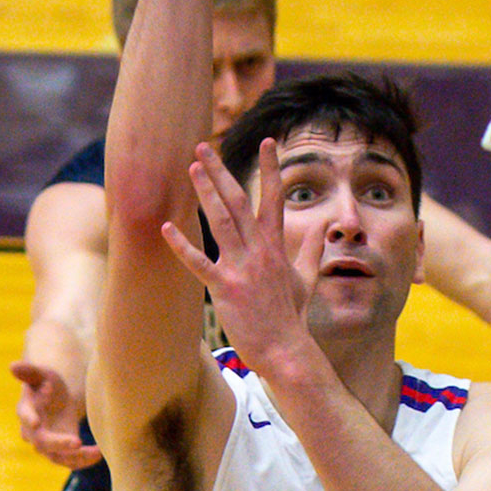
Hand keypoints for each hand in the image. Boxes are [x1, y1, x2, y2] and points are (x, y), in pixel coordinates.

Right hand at [11, 361, 102, 469]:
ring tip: (96, 452)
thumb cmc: (47, 382)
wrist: (57, 398)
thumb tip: (12, 366)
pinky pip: (69, 461)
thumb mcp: (42, 373)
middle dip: (58, 443)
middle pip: (42, 442)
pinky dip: (84, 460)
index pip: (24, 415)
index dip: (29, 419)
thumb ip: (30, 371)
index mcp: (26, 410)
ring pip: (57, 456)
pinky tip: (99, 453)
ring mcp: (46, 443)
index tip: (35, 423)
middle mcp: (32, 431)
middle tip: (77, 441)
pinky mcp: (60, 451)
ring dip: (76, 457)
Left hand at [162, 139, 317, 369]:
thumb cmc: (291, 316)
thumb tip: (323, 228)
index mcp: (275, 246)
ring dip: (205, 193)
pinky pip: (199, 263)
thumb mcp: (306, 279)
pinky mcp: (226, 288)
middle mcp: (259, 250)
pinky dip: (182, 245)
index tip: (268, 142)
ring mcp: (242, 268)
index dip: (271, 169)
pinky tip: (167, 228)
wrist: (285, 347)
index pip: (274, 198)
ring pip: (221, 221)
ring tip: (192, 169)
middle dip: (221, 171)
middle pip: (239, 201)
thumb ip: (312, 251)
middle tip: (204, 147)